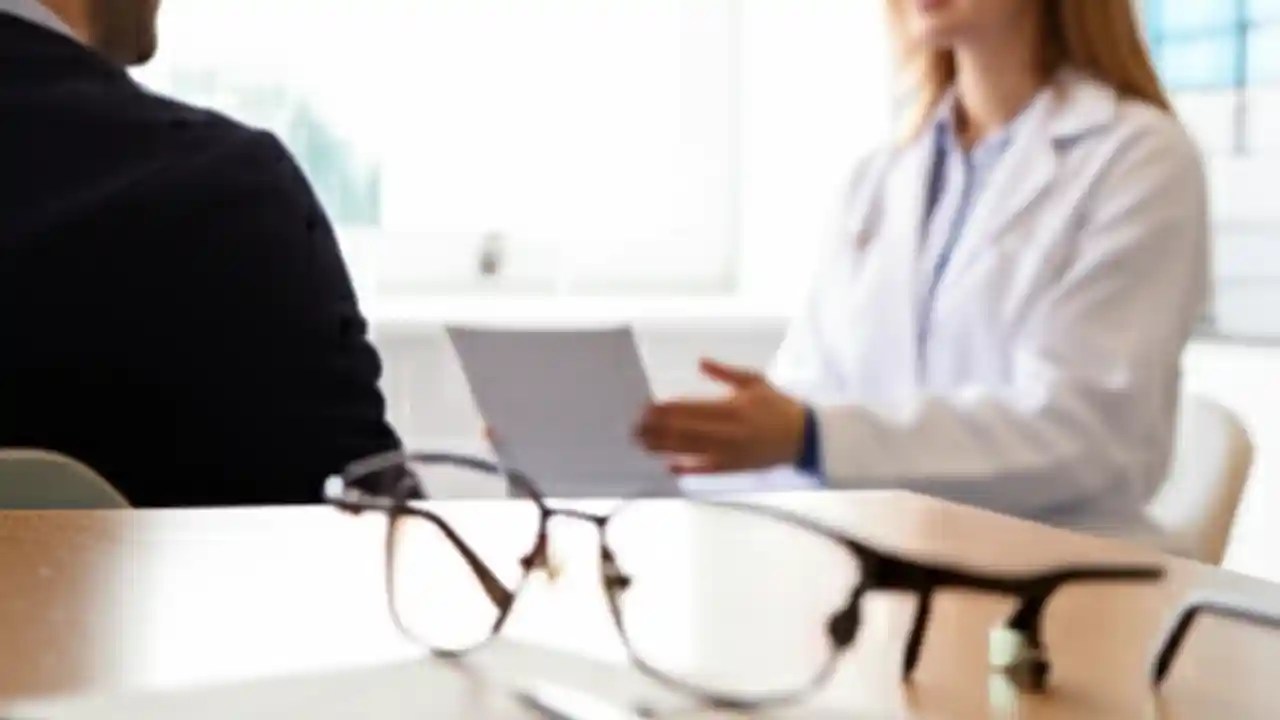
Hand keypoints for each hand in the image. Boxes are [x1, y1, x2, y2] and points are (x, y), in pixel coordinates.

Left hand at [637, 359, 807, 473]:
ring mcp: (730, 452)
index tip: (645, 408)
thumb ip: (725, 373)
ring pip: (689, 450)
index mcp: (732, 407)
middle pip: (683, 431)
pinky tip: (669, 466)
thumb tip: (700, 361)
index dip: (665, 410)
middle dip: (656, 430)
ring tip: (641, 444)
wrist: (804, 437)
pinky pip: (705, 470)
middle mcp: (728, 431)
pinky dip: (687, 468)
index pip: (690, 408)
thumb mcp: (754, 381)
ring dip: (662, 448)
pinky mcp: (734, 467)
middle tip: (634, 428)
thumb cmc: (777, 405)